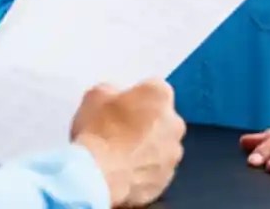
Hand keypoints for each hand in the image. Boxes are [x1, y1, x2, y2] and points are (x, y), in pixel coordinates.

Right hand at [70, 80, 185, 207]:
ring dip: (146, 148)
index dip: (135, 96)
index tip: (121, 105)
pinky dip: (143, 170)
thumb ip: (112, 92)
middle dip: (145, 122)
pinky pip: (155, 171)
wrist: (96, 175)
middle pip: (162, 118)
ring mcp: (172, 155)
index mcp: (160, 96)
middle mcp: (174, 124)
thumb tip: (114, 99)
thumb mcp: (95, 96)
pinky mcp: (165, 180)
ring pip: (161, 146)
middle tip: (119, 130)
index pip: (153, 89)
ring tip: (119, 154)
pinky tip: (122, 171)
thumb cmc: (97, 132)